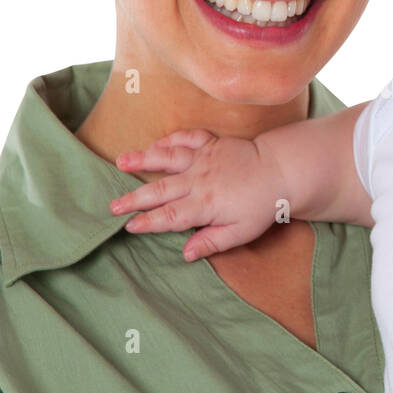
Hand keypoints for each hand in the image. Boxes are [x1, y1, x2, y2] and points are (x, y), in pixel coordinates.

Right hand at [109, 129, 284, 259]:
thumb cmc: (262, 206)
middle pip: (160, 190)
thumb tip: (186, 254)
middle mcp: (199, 180)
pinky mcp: (212, 143)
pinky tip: (156, 144)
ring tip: (120, 162)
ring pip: (168, 158)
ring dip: (143, 159)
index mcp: (206, 205)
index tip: (129, 226)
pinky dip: (170, 139)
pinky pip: (187, 138)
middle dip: (134, 198)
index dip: (148, 222)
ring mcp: (204, 158)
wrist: (281, 170)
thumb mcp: (241, 232)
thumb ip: (212, 242)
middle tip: (112, 205)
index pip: (169, 216)